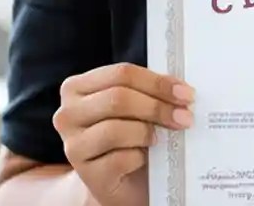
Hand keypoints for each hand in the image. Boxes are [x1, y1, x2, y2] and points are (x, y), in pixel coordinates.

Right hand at [53, 63, 195, 205]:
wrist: (122, 180)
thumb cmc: (130, 137)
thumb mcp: (136, 107)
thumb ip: (149, 92)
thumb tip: (180, 89)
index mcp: (77, 87)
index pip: (121, 74)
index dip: (156, 82)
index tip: (185, 93)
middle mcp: (68, 114)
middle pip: (117, 99)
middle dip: (157, 107)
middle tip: (185, 116)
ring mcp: (73, 146)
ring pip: (115, 129)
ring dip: (148, 132)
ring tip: (163, 138)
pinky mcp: (86, 174)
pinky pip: (120, 159)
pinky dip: (140, 158)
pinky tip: (145, 158)